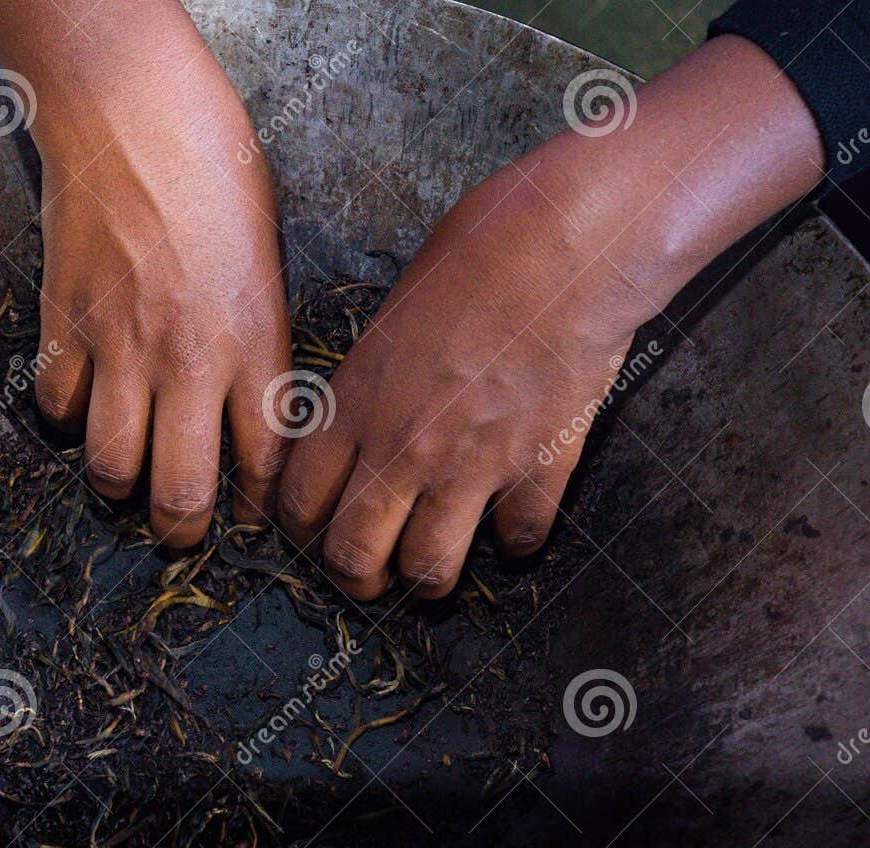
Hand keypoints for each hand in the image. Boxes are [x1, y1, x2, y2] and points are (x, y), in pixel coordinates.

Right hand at [0, 0, 290, 546]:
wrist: (129, 113)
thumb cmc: (213, 168)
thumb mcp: (266, 260)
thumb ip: (257, 341)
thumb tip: (249, 405)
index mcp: (253, 341)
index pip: (263, 463)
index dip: (258, 506)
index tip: (252, 516)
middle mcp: (189, 360)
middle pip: (179, 492)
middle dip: (182, 529)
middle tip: (181, 529)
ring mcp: (120, 348)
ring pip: (111, 466)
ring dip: (119, 484)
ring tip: (127, 477)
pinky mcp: (65, 326)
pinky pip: (58, 408)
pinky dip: (68, 418)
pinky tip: (84, 402)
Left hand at [278, 34, 822, 598]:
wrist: (570, 246)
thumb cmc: (482, 251)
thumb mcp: (395, 311)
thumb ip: (373, 378)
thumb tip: (366, 410)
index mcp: (356, 403)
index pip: (299, 501)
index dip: (302, 531)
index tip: (317, 534)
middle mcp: (401, 446)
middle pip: (352, 554)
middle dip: (354, 577)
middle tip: (370, 576)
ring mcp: (470, 465)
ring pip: (428, 569)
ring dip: (429, 579)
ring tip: (435, 570)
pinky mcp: (537, 470)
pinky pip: (519, 540)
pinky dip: (516, 543)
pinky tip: (514, 527)